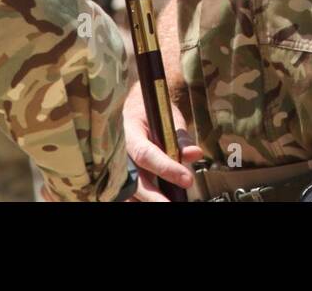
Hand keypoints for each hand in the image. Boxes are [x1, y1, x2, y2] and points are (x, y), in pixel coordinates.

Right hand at [122, 80, 203, 201]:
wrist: (134, 107)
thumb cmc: (152, 112)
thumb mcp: (168, 118)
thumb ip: (180, 138)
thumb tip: (194, 154)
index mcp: (130, 131)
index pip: (146, 154)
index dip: (166, 168)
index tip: (187, 180)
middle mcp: (119, 150)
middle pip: (134, 180)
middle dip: (154, 196)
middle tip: (173, 205)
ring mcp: (117, 165)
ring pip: (127, 190)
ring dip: (147, 199)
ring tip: (167, 203)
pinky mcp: (120, 176)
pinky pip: (127, 193)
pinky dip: (140, 200)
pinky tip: (156, 201)